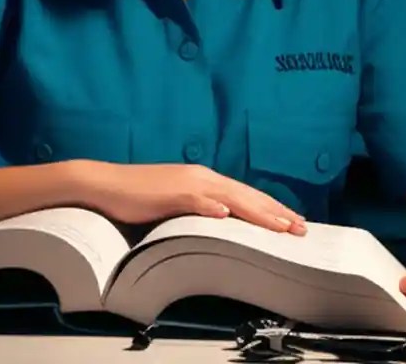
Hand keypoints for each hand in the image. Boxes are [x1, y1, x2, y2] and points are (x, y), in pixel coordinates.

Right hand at [77, 161, 306, 234]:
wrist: (104, 184)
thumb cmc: (137, 198)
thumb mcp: (175, 205)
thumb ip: (199, 210)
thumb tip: (222, 222)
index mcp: (203, 180)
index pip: (246, 195)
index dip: (271, 208)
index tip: (293, 222)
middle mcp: (200, 177)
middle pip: (247, 195)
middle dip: (276, 212)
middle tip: (301, 228)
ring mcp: (186, 182)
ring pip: (230, 196)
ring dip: (257, 211)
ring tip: (280, 225)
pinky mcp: (168, 191)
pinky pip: (194, 199)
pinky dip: (211, 206)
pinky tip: (227, 214)